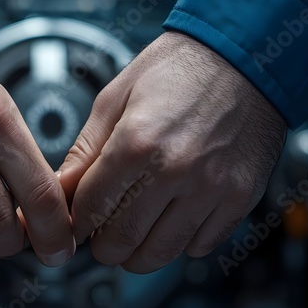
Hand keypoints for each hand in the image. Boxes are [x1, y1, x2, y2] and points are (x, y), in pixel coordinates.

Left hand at [58, 32, 286, 272]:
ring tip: (136, 231)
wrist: (247, 54)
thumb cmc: (178, 69)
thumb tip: (60, 190)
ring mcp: (211, 188)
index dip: (78, 222)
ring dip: (140, 252)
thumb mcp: (116, 97)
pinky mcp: (241, 198)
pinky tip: (175, 217)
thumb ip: (86, 150)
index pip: (90, 210)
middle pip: (122, 242)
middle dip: (104, 245)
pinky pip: (201, 246)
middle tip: (104, 233)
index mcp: (136, 142)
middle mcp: (174, 171)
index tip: (79, 222)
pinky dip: (183, 241)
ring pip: (161, 253)